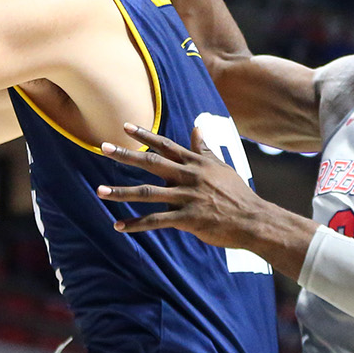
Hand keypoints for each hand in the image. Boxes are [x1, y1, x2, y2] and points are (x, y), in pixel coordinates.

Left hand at [97, 123, 265, 249]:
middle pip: (151, 162)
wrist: (254, 219)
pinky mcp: (187, 219)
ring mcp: (187, 197)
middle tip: (102, 147)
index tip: (124, 126)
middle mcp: (188, 177)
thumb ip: (204, 149)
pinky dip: (136, 224)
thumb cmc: (236, 194)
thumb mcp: (221, 167)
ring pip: (147, 192)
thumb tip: (197, 127)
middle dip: (125, 155)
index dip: (144, 135)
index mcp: (195, 163)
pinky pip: (156, 221)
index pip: (165, 145)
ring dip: (121, 192)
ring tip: (99, 190)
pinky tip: (118, 226)